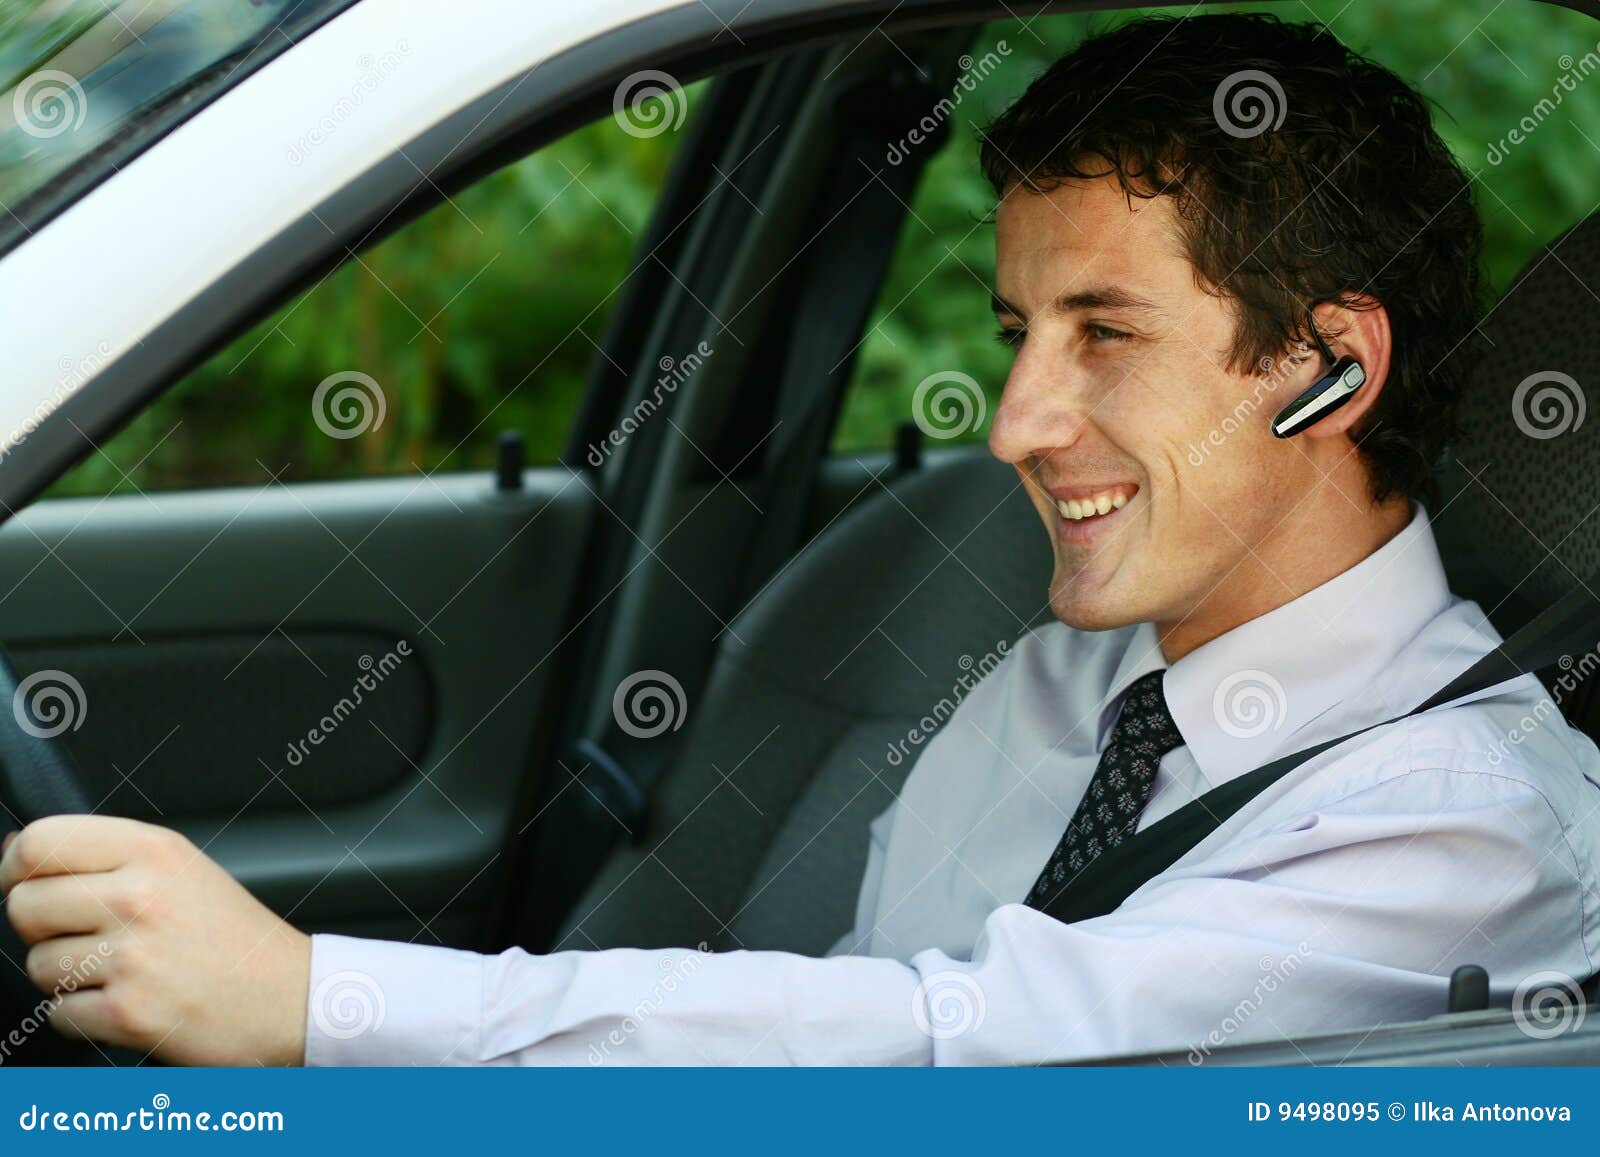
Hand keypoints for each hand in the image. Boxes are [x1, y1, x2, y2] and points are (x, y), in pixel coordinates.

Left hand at [0, 814, 309, 1064]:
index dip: (17, 865)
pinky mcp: (128, 1011)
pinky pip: (57, 1014)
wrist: (290, 999)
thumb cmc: (237, 938)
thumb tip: (18, 851)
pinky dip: (83, 1016)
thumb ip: (109, 855)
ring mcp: (133, 956)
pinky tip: (126, 1000)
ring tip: (117, 971)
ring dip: (64, 977)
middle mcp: (142, 896)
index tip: (23, 881)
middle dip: (39, 927)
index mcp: (155, 851)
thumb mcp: (184, 869)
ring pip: (36, 965)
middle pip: (24, 904)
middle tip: (80, 934)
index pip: (40, 841)